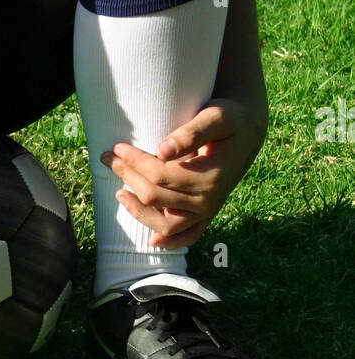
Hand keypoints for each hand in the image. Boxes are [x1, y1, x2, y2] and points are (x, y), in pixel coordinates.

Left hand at [99, 98, 264, 248]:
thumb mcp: (216, 116)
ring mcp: (208, 211)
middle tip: (110, 157)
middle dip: (128, 176)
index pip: (160, 174)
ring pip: (167, 224)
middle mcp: (209, 200)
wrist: (249, 133)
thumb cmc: (229, 121)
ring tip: (119, 193)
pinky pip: (188, 237)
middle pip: (155, 196)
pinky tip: (151, 240)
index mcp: (210, 176)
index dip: (134, 162)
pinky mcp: (206, 216)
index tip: (118, 147)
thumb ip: (191, 132)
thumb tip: (162, 150)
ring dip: (138, 211)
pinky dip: (170, 241)